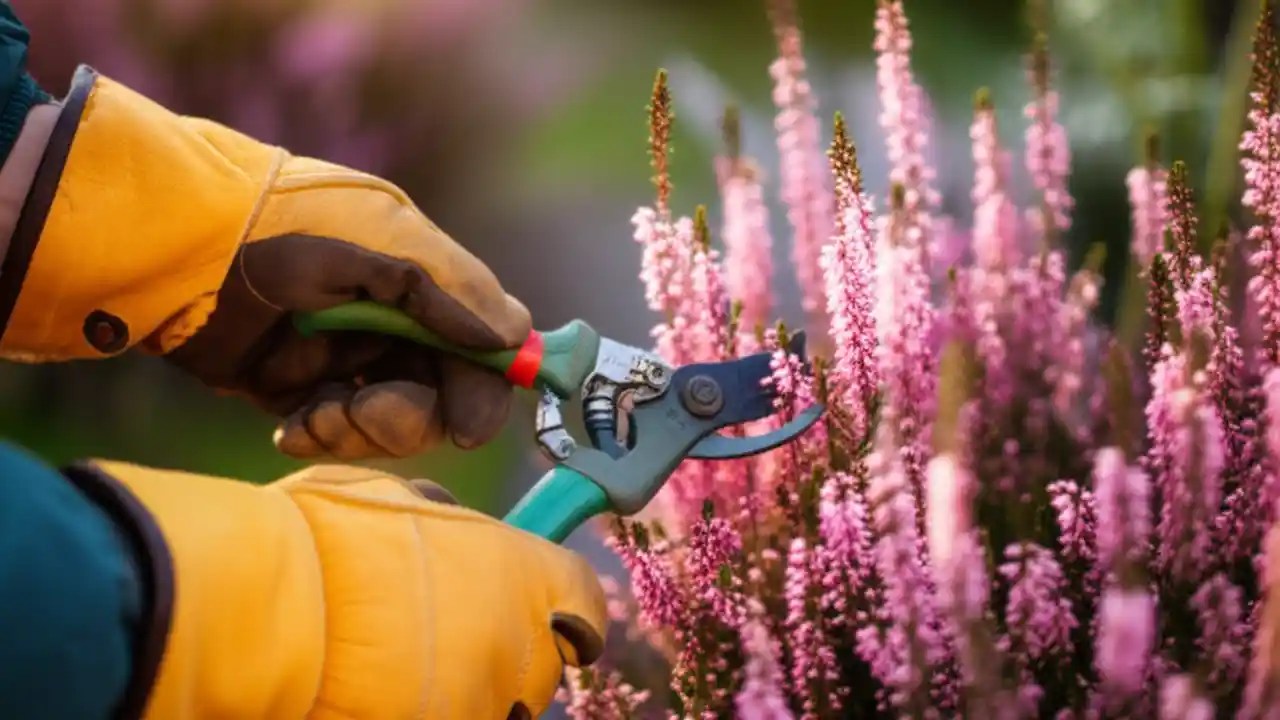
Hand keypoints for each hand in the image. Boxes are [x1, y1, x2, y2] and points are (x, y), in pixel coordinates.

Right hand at [79, 459, 608, 718]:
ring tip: (399, 671)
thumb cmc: (321, 538)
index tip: (543, 612)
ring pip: (491, 706)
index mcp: (524, 578)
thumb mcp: (390, 498)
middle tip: (441, 638)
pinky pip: (450, 719)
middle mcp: (517, 650)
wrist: (262, 612)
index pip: (581, 601)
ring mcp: (479, 707)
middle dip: (501, 653)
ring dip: (461, 691)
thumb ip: (441, 521)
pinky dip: (422, 710)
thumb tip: (450, 523)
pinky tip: (375, 698)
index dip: (562, 606)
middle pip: (538, 666)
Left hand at [164, 154, 531, 460]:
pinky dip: (321, 435)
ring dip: (359, 432)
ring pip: (389, 424)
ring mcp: (351, 361)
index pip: (479, 350)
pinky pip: (336, 432)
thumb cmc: (283, 232)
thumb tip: (513, 337)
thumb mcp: (372, 249)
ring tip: (315, 416)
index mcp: (423, 285)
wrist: (178, 251)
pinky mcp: (305, 391)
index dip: (481, 391)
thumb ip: (444, 293)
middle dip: (406, 418)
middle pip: (438, 399)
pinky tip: (290, 426)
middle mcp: (395, 327)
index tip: (466, 428)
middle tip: (364, 414)